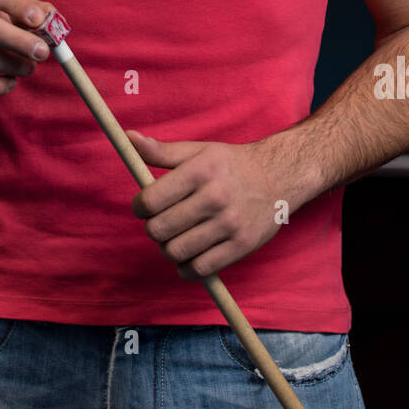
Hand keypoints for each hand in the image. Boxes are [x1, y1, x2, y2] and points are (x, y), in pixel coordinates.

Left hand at [126, 132, 303, 280]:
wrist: (280, 176)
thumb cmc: (231, 164)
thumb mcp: (199, 151)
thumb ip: (162, 151)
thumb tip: (128, 139)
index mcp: (200, 171)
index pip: (151, 200)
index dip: (140, 206)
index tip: (144, 206)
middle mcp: (215, 197)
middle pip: (160, 229)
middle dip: (153, 228)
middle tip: (160, 222)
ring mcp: (230, 224)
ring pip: (176, 252)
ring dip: (168, 248)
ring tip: (175, 237)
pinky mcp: (242, 246)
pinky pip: (200, 269)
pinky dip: (186, 267)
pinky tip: (188, 254)